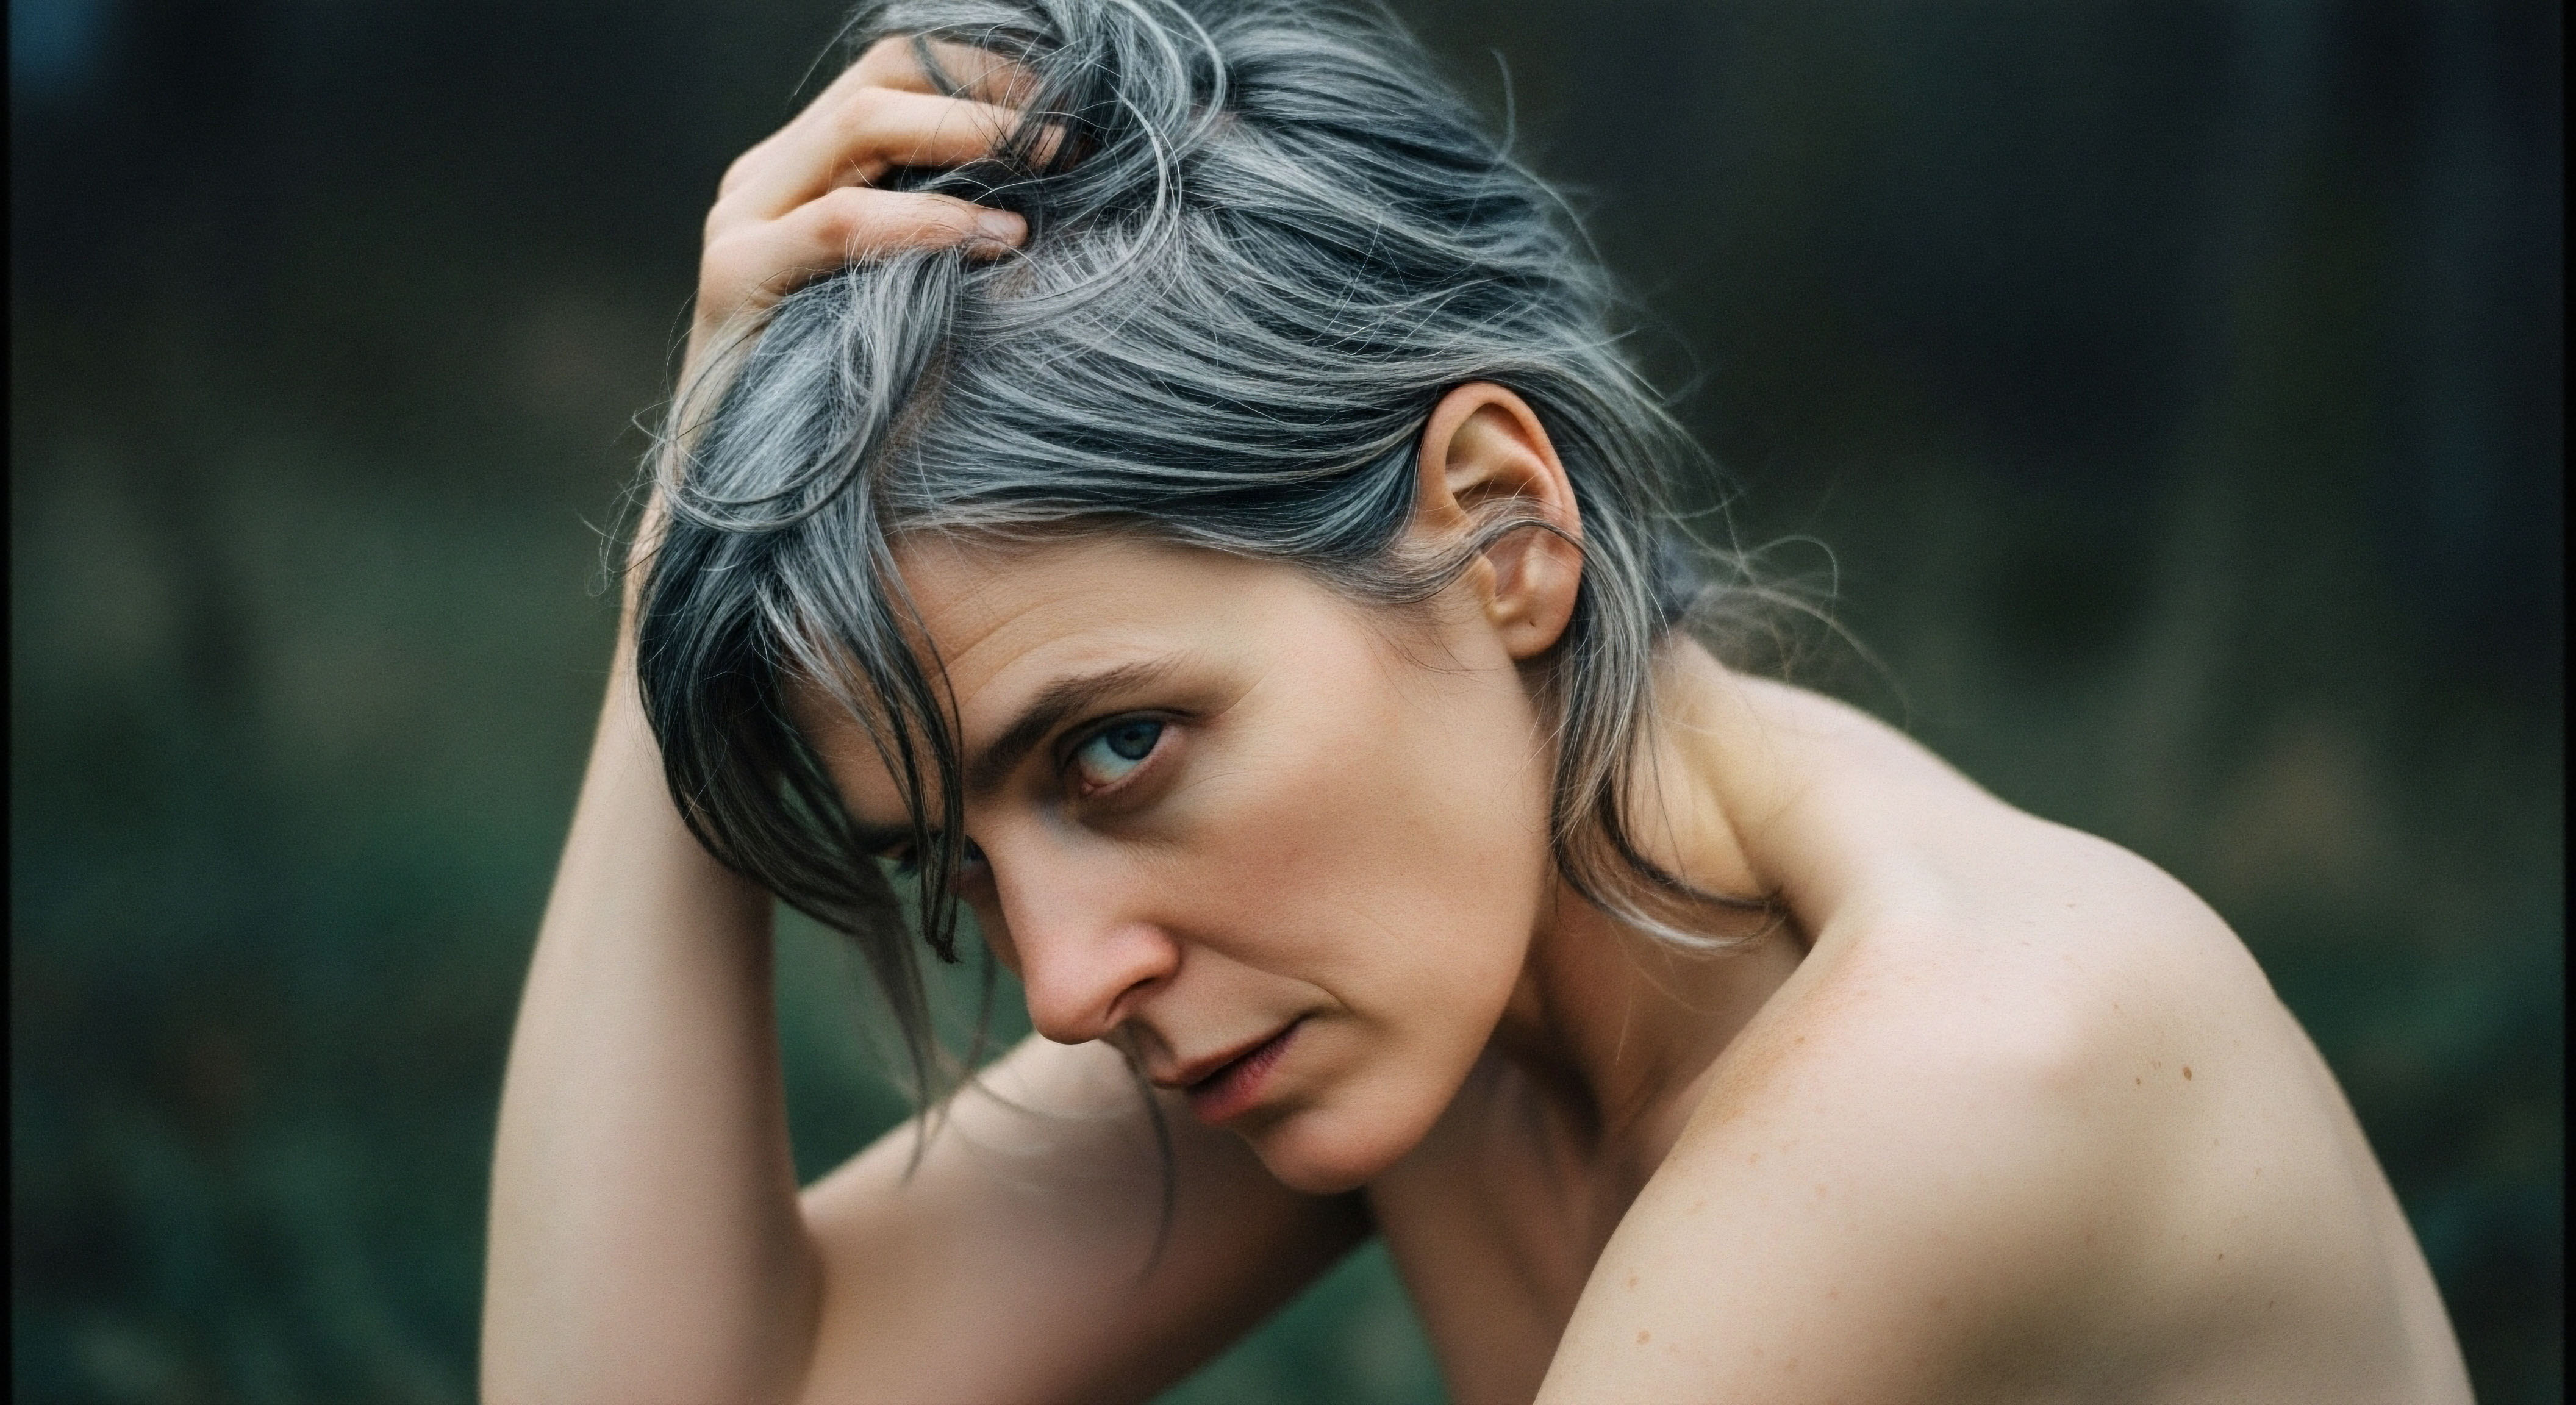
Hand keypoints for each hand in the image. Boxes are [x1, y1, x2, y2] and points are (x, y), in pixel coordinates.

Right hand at [633, 38, 1042, 622]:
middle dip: (990, 90)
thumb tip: (1073, 194)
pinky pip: (840, 222)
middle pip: (885, 76)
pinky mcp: (735, 276)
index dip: (990, 69)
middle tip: (1077, 126)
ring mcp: (744, 219)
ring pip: (861, 124)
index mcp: (809, 168)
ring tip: (1053, 161)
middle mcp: (768, 177)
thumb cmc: (854, 410)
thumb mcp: (924, 298)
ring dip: (971, 134)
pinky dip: (925, 221)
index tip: (1079, 98)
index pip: (900, 70)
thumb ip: (963, 233)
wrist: (751, 510)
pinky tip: (997, 238)